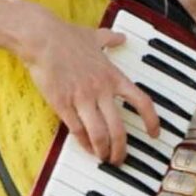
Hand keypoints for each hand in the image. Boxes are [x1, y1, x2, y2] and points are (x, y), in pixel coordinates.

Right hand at [17, 16, 159, 164]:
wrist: (41, 37)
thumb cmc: (65, 36)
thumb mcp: (94, 36)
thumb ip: (110, 39)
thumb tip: (120, 37)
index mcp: (113, 76)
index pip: (141, 102)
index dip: (151, 121)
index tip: (154, 133)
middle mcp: (101, 90)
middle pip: (119, 129)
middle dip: (121, 149)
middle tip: (120, 158)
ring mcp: (82, 99)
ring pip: (99, 135)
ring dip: (104, 152)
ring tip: (104, 159)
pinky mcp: (63, 104)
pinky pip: (77, 131)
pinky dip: (84, 144)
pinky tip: (87, 150)